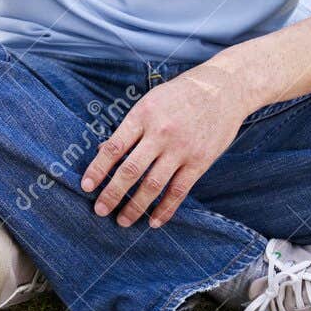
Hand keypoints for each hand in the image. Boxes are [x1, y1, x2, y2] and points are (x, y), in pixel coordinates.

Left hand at [80, 65, 251, 228]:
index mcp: (143, 115)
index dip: (97, 169)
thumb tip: (102, 150)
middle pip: (131, 170)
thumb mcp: (150, 102)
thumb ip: (129, 127)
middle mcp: (161, 133)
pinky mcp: (200, 161)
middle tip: (99, 210)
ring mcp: (181, 149)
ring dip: (135, 207)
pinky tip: (153, 221)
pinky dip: (165, 209)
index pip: (114, 147)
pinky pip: (179, 191)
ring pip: (153, 185)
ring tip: (122, 220)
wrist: (224, 88)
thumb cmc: (180, 94)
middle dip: (112, 194)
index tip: (86, 186)